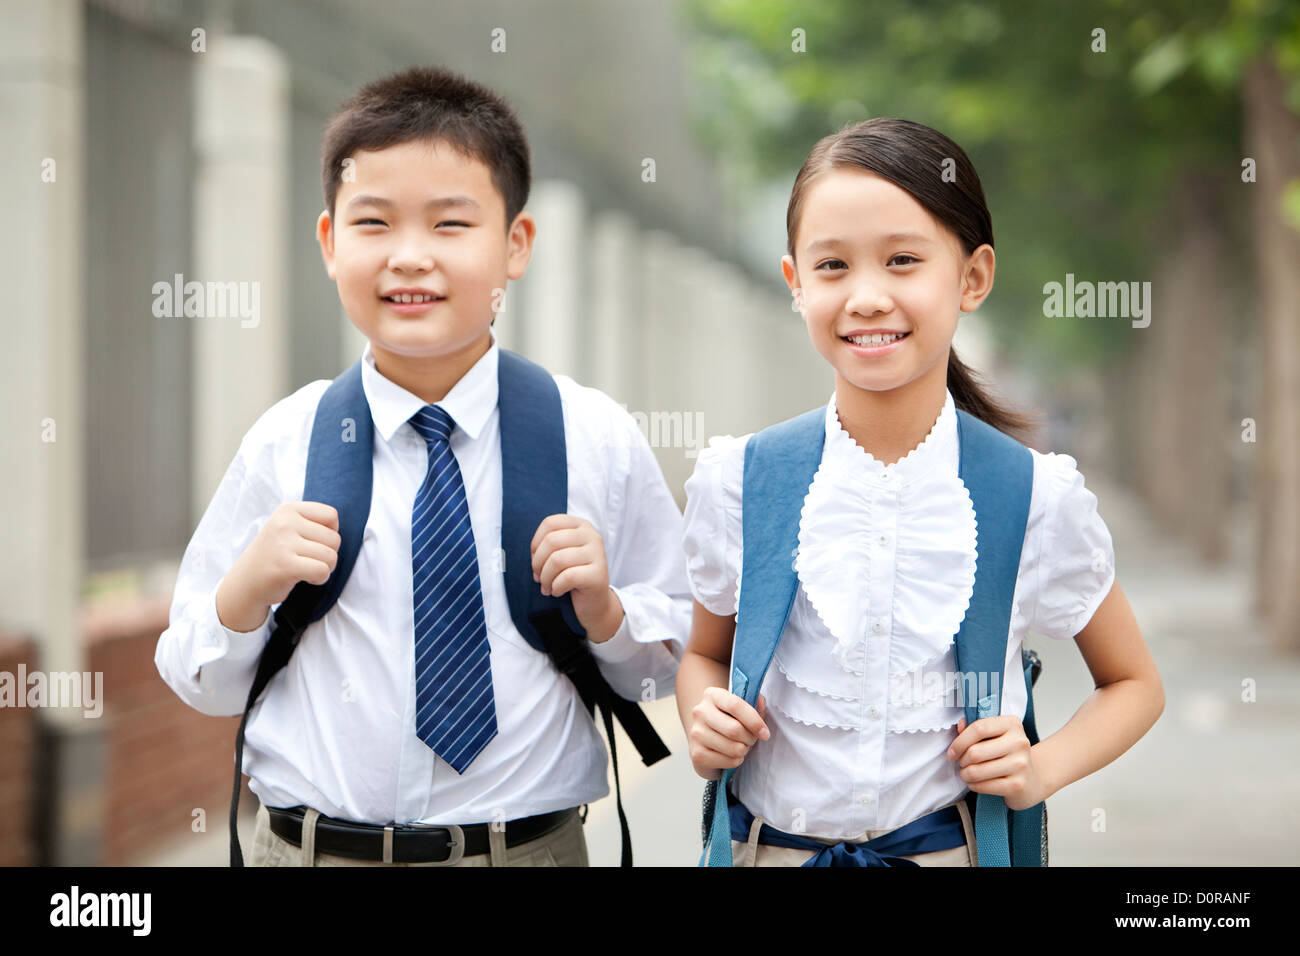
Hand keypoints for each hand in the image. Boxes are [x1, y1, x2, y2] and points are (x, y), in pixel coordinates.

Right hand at [216, 501, 339, 631]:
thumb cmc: (275, 555)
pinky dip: (319, 578)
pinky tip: (304, 578)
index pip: (332, 515)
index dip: (330, 533)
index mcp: (288, 510)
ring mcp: (283, 543)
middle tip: (307, 560)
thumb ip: (312, 523)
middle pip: (334, 538)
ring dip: (324, 568)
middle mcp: (285, 522)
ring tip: (305, 569)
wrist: (245, 583)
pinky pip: (322, 570)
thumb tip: (340, 527)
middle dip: (328, 554)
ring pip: (331, 556)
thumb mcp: (288, 528)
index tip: (313, 543)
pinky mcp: (285, 565)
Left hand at [529, 514, 622, 641]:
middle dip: (538, 563)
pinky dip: (556, 587)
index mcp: (581, 526)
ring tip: (547, 587)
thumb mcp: (560, 553)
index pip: (550, 523)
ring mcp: (598, 554)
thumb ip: (547, 546)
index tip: (536, 560)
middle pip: (551, 541)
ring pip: (557, 560)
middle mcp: (592, 536)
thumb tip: (534, 555)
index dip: (536, 543)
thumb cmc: (572, 575)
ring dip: (545, 578)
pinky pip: (567, 577)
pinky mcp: (598, 575)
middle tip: (539, 578)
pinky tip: (558, 591)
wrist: (594, 602)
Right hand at [687, 687, 768, 780]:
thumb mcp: (742, 708)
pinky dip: (736, 760)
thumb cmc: (729, 720)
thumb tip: (760, 701)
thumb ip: (754, 703)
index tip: (765, 733)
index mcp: (712, 695)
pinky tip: (731, 755)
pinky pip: (728, 761)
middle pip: (735, 729)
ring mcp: (696, 733)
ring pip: (734, 748)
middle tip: (752, 739)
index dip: (754, 721)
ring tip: (741, 746)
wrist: (706, 738)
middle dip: (750, 738)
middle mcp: (700, 712)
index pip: (735, 705)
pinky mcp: (697, 754)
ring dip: (744, 750)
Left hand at [946, 715, 1048, 810]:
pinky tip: (976, 783)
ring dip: (965, 775)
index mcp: (1012, 724)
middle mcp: (1019, 742)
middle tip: (962, 764)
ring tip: (967, 774)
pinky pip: (984, 786)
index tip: (952, 752)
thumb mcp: (994, 735)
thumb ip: (975, 727)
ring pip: (976, 771)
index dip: (959, 741)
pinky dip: (974, 786)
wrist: (1032, 779)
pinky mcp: (1018, 784)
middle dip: (961, 761)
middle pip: (975, 752)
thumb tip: (960, 725)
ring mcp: (1021, 764)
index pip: (979, 728)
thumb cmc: (1007, 755)